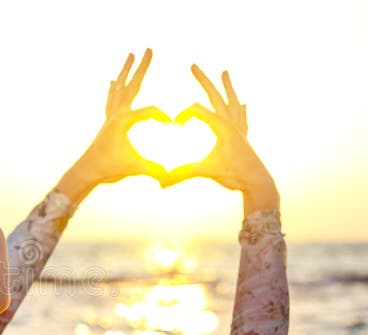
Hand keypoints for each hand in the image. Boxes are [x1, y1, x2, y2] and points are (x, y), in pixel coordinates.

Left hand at [58, 49, 170, 202]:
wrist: (85, 172)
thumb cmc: (108, 169)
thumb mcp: (134, 168)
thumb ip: (154, 169)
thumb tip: (169, 177)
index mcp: (123, 122)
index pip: (150, 111)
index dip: (164, 117)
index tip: (176, 126)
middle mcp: (115, 114)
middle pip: (131, 85)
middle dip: (141, 67)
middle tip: (148, 48)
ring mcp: (110, 117)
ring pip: (120, 88)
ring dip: (126, 71)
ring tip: (130, 55)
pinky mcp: (107, 122)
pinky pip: (111, 100)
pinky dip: (114, 89)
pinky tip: (113, 81)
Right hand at [160, 64, 277, 198]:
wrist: (258, 183)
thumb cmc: (233, 175)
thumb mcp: (205, 172)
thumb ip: (182, 174)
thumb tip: (161, 182)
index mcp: (222, 126)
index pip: (197, 110)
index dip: (182, 115)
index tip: (174, 124)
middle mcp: (232, 123)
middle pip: (215, 95)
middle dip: (203, 80)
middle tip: (193, 65)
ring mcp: (240, 128)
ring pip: (232, 101)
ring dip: (227, 86)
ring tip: (224, 72)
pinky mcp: (244, 137)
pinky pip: (242, 117)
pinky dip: (239, 109)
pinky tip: (242, 104)